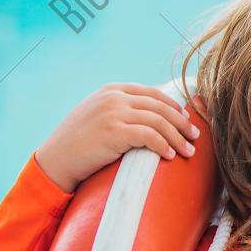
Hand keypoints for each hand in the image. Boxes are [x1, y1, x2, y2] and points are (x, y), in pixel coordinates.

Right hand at [34, 83, 202, 193]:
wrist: (55, 159)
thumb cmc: (77, 143)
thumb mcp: (97, 116)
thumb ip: (118, 110)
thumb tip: (148, 118)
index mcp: (112, 90)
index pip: (152, 93)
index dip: (173, 106)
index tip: (185, 119)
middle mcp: (114, 97)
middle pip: (160, 107)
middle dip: (181, 122)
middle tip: (195, 136)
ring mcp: (114, 113)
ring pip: (159, 122)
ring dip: (177, 137)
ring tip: (188, 151)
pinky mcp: (114, 132)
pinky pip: (149, 136)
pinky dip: (163, 145)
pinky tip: (170, 155)